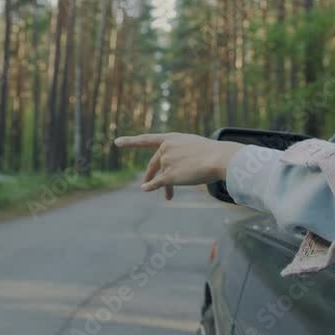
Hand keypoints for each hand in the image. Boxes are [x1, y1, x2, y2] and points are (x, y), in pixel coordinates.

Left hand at [114, 133, 244, 199]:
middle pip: (154, 163)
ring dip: (165, 187)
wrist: (219, 158)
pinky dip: (151, 186)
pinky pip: (157, 183)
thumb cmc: (213, 153)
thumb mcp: (193, 146)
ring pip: (161, 176)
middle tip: (146, 181)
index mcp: (171, 138)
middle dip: (150, 173)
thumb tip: (172, 168)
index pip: (147, 139)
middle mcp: (165, 148)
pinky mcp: (169, 175)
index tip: (116, 142)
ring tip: (169, 197)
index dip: (130, 141)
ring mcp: (166, 161)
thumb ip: (180, 152)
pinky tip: (145, 188)